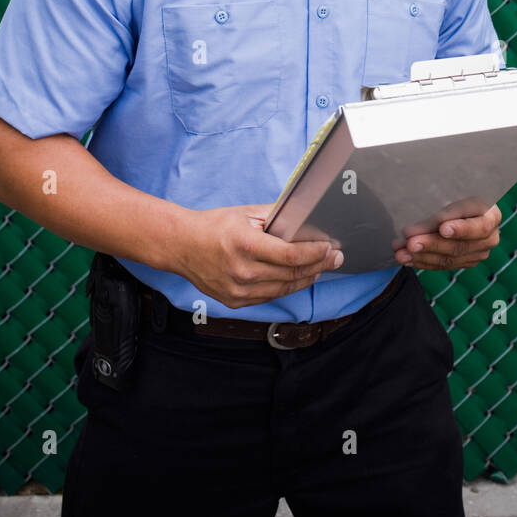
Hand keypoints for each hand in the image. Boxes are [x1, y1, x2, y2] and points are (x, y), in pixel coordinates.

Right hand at [178, 204, 343, 307]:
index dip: (315, 253)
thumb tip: (304, 218)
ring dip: (307, 278)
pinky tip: (298, 278)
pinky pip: (269, 296)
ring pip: (284, 289)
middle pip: (292, 274)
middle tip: (335, 257)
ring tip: (321, 267)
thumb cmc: (214, 226)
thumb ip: (276, 217)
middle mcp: (243, 272)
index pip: (291, 255)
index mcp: (246, 245)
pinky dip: (287, 288)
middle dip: (319, 265)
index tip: (330, 247)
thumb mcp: (245, 214)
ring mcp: (238, 291)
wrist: (182, 246)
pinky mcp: (235, 302)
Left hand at [393, 199, 501, 270]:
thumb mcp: (451, 203)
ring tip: (400, 252)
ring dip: (421, 256)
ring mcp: (477, 254)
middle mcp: (489, 239)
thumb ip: (436, 219)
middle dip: (431, 244)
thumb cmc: (457, 199)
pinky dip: (421, 261)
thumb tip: (411, 234)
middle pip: (459, 246)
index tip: (442, 227)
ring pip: (448, 259)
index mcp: (492, 217)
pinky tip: (405, 259)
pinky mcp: (464, 263)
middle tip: (409, 242)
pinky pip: (441, 266)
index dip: (461, 229)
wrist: (464, 210)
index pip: (479, 226)